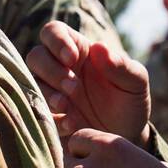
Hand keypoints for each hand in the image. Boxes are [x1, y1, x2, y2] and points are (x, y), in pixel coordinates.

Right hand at [26, 21, 150, 144]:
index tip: (72, 58)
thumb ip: (122, 65)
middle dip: (51, 71)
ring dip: (48, 94)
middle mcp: (60, 68)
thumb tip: (100, 48)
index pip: (54, 32)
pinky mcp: (49, 115)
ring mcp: (52, 92)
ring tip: (69, 108)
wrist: (127, 135)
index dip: (56, 41)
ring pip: (32, 82)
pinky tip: (72, 124)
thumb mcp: (136, 82)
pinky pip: (37, 112)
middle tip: (73, 87)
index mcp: (79, 51)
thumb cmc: (130, 100)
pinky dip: (52, 118)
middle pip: (36, 56)